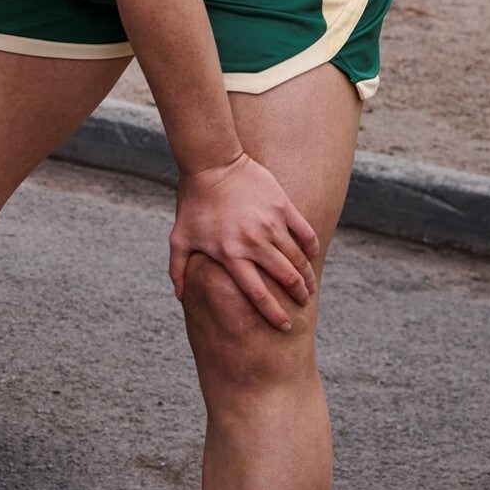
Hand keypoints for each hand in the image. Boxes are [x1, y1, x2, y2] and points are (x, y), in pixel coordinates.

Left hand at [170, 151, 319, 330]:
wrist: (211, 164)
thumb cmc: (194, 203)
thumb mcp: (180, 237)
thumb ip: (178, 269)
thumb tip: (179, 296)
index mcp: (230, 254)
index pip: (257, 293)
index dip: (273, 313)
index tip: (283, 325)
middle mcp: (253, 242)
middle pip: (285, 278)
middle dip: (298, 295)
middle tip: (302, 303)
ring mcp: (271, 224)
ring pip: (298, 259)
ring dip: (306, 276)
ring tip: (308, 286)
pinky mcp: (283, 206)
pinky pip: (306, 233)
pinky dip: (311, 248)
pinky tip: (310, 256)